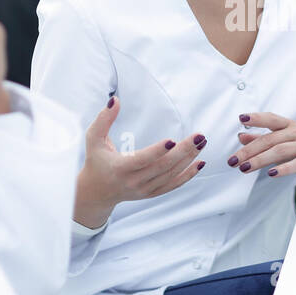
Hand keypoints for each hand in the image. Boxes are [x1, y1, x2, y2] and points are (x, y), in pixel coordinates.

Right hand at [73, 95, 205, 228]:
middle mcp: (134, 182)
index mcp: (120, 168)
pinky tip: (200, 163)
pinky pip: (173, 185)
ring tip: (201, 143)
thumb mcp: (94, 139)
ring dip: (189, 159)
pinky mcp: (152, 194)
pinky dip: (188, 175)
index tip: (172, 140)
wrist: (96, 192)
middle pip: (162, 167)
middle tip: (199, 136)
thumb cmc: (96, 161)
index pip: (142, 160)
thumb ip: (103, 119)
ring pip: (171, 175)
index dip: (157, 151)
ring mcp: (144, 190)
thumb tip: (116, 100)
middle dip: (183, 151)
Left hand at [229, 112, 295, 182]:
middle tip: (234, 160)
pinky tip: (271, 173)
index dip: (257, 118)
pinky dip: (283, 168)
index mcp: (290, 126)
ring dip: (260, 160)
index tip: (241, 118)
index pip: (271, 119)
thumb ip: (264, 139)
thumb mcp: (285, 143)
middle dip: (249, 150)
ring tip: (245, 168)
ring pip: (280, 151)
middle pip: (270, 140)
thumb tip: (241, 136)